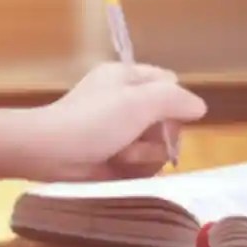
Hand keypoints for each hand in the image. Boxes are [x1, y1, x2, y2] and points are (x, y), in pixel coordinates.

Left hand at [36, 62, 206, 180]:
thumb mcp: (140, 101)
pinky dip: (133, 169)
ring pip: (157, 146)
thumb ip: (176, 100)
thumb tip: (199, 108)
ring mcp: (119, 130)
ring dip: (144, 155)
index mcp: (129, 77)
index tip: (169, 117)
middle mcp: (125, 100)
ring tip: (121, 156)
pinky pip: (142, 164)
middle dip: (159, 136)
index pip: (171, 84)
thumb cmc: (93, 121)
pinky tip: (117, 168)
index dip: (176, 102)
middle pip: (168, 120)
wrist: (47, 153)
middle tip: (140, 140)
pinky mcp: (113, 156)